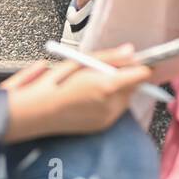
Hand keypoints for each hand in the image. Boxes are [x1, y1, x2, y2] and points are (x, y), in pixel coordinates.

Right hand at [3, 45, 152, 141]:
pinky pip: (116, 110)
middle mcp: (112, 105)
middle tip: (106, 69)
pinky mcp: (102, 127)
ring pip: (125, 99)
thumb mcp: (81, 62)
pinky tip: (90, 97)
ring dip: (118, 89)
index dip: (142, 65)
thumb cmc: (56, 82)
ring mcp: (108, 118)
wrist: (36, 112)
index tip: (139, 60)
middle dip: (127, 77)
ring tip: (94, 83)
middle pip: (134, 87)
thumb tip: (131, 51)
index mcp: (108, 86)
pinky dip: (110, 101)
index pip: (141, 75)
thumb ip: (110, 57)